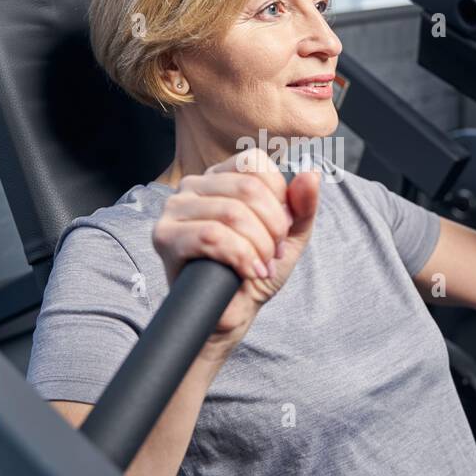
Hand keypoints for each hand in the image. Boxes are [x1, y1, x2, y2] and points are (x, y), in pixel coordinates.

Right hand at [151, 147, 320, 343]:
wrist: (232, 313)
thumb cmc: (255, 271)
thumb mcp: (290, 236)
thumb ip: (303, 205)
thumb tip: (310, 174)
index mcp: (220, 177)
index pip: (255, 163)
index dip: (279, 200)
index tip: (281, 232)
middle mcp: (192, 186)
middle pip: (247, 189)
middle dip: (272, 228)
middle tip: (273, 254)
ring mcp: (174, 210)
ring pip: (231, 213)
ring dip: (258, 246)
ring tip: (260, 266)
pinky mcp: (165, 237)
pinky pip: (211, 236)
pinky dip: (240, 257)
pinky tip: (247, 273)